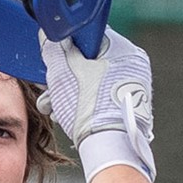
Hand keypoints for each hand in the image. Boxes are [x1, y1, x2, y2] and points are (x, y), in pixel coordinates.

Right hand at [38, 28, 154, 178]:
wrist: (109, 148)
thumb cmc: (91, 109)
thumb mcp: (63, 73)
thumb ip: (53, 49)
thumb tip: (47, 34)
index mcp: (126, 51)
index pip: (91, 35)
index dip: (68, 43)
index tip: (54, 54)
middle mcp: (135, 67)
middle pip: (90, 61)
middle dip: (65, 74)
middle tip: (49, 84)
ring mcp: (133, 88)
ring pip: (92, 81)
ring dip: (69, 91)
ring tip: (53, 104)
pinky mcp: (127, 107)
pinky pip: (100, 97)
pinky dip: (82, 103)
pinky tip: (66, 113)